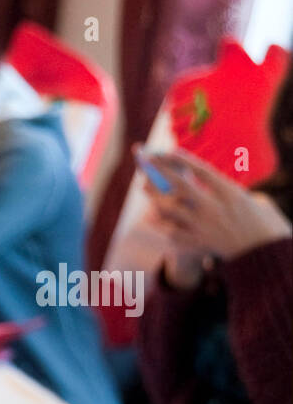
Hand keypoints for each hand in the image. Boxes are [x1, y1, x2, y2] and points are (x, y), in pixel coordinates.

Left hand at [144, 147, 291, 261]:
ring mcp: (204, 227)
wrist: (260, 252)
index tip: (166, 151)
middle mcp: (214, 209)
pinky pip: (171, 231)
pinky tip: (151, 216)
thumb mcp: (248, 198)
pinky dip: (160, 223)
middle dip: (161, 172)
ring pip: (170, 210)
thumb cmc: (257, 220)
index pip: (202, 171)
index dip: (183, 160)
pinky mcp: (196, 243)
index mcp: (230, 194)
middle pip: (182, 187)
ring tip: (143, 186)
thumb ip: (222, 190)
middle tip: (146, 162)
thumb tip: (195, 181)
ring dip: (154, 197)